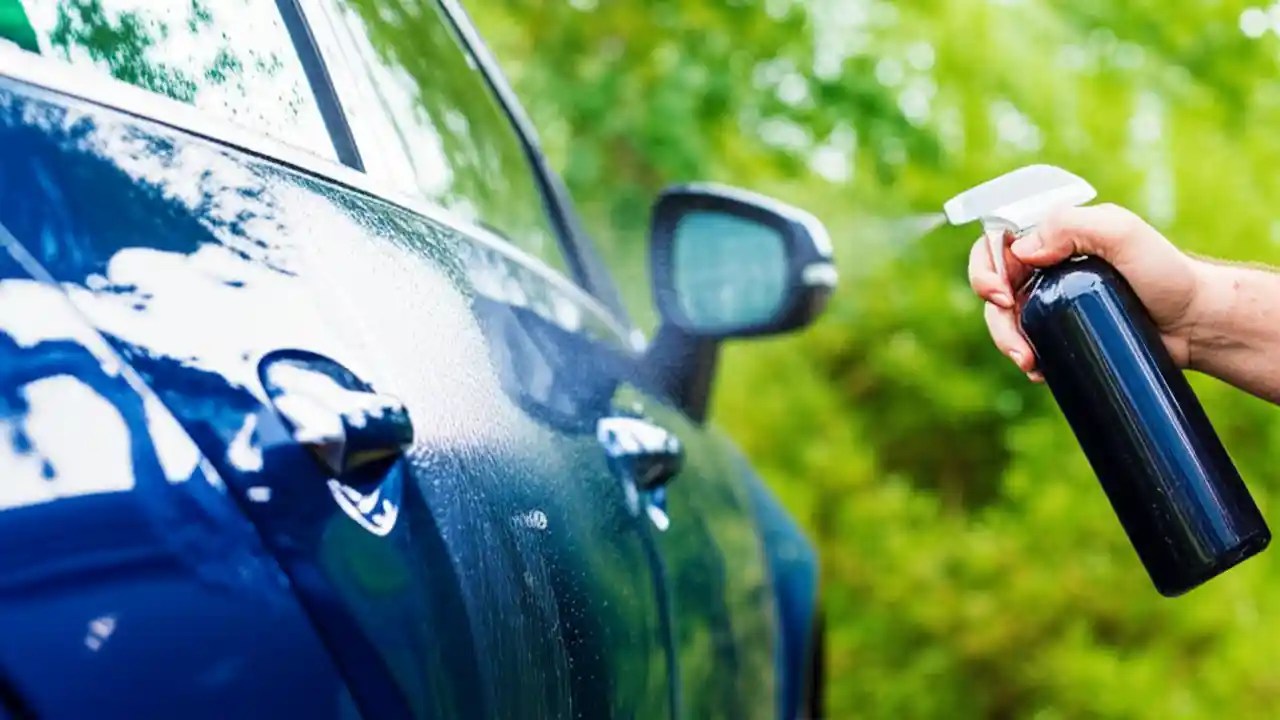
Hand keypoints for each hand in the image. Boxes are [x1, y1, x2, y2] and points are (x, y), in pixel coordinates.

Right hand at [967, 203, 1203, 377]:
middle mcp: (1045, 266)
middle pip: (993, 286)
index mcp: (1053, 236)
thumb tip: (1024, 252)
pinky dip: (1025, 357)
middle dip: (994, 317)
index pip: (996, 244)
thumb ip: (1073, 224)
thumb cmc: (1166, 272)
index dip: (985, 269)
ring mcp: (1051, 301)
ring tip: (1029, 363)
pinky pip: (1027, 342)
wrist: (1195, 322)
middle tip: (1016, 342)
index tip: (1001, 297)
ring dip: (1005, 342)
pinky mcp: (1061, 331)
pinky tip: (1038, 370)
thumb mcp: (1123, 233)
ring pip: (1005, 319)